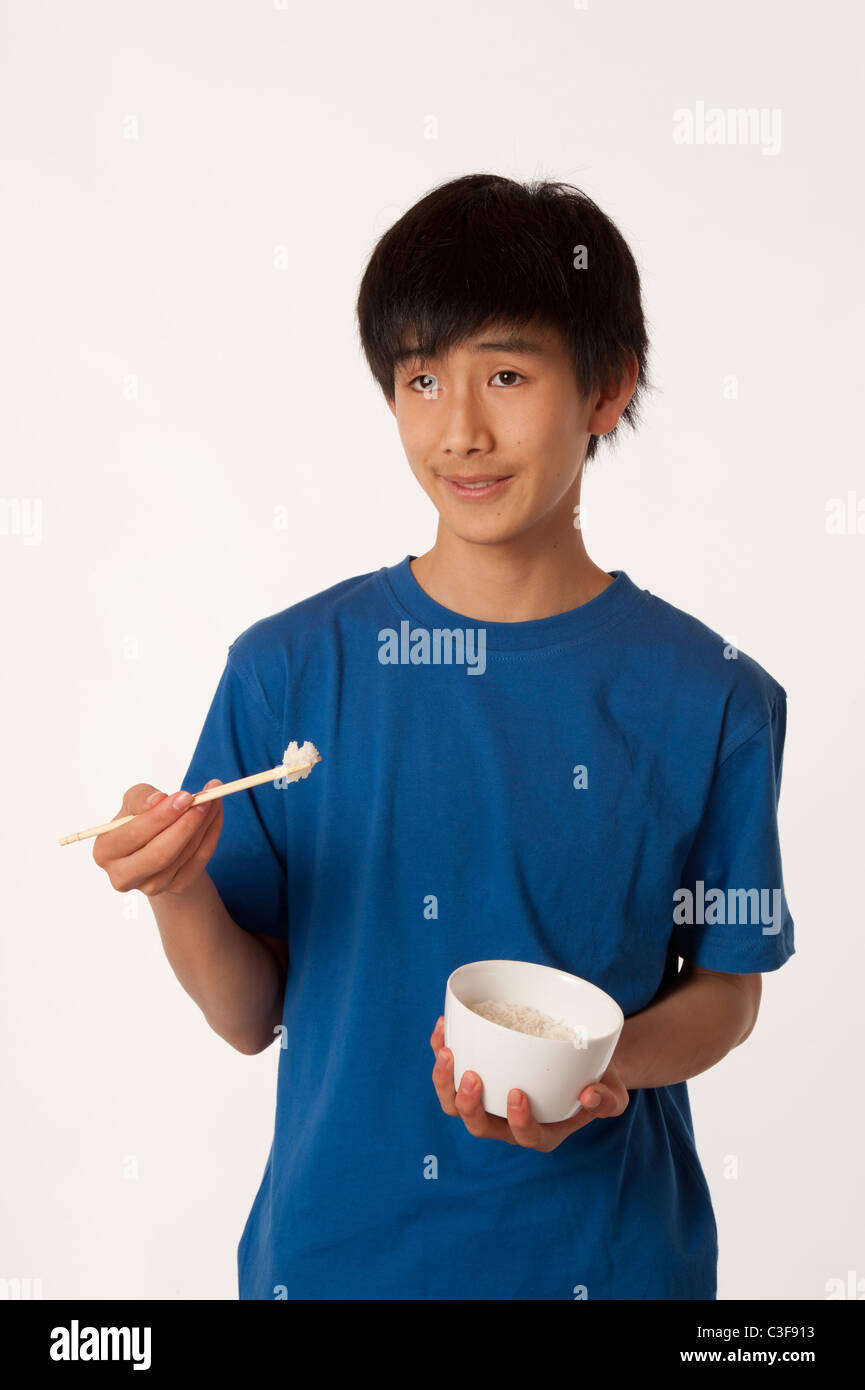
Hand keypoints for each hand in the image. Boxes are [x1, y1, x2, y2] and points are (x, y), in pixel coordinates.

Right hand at [92, 780, 223, 897]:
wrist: (155, 845)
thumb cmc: (139, 820)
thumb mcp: (132, 802)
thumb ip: (141, 798)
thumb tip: (159, 800)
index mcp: (106, 851)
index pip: (134, 834)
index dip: (161, 815)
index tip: (185, 796)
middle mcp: (124, 875)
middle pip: (161, 852)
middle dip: (186, 823)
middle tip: (203, 800)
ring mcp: (152, 886)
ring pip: (185, 854)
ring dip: (204, 823)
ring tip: (213, 798)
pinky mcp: (177, 887)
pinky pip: (201, 859)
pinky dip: (212, 833)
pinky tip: (215, 813)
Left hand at [430, 1015, 628, 1151]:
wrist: (580, 1059)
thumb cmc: (597, 1079)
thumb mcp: (613, 1091)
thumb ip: (607, 1099)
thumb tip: (590, 1095)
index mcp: (540, 1130)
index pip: (524, 1136)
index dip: (517, 1122)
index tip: (517, 1093)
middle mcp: (508, 1121)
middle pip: (479, 1125)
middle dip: (468, 1104)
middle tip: (470, 1076)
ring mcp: (488, 1099)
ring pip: (454, 1104)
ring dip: (443, 1081)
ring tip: (446, 1051)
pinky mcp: (477, 1074)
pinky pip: (449, 1070)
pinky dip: (440, 1050)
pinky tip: (442, 1027)